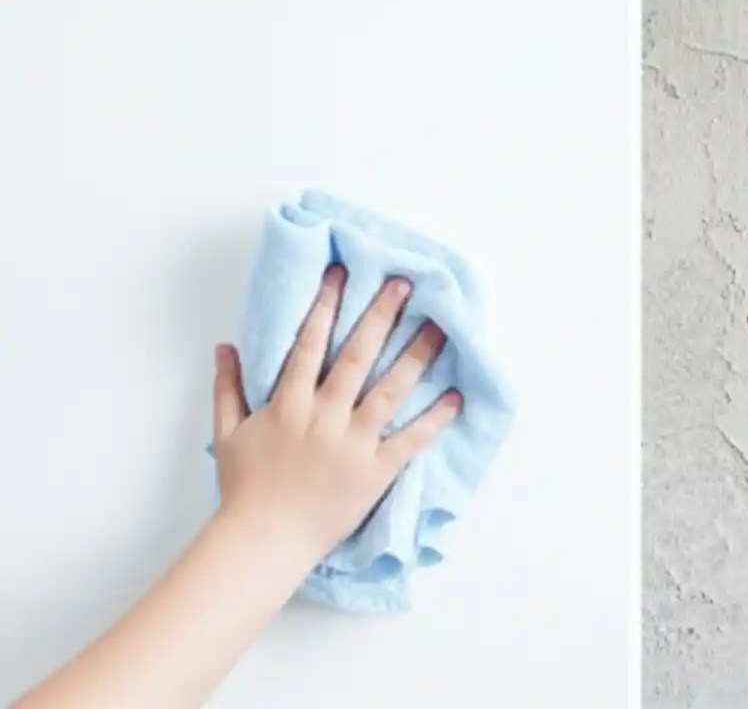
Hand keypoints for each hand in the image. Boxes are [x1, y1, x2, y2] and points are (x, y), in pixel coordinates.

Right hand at [212, 265, 461, 559]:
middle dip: (381, 316)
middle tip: (404, 284)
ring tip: (441, 328)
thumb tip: (225, 346)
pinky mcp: (376, 471)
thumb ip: (228, 387)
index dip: (326, 306)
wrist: (264, 540)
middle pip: (357, 356)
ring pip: (390, 390)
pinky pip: (411, 440)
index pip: (309, 344)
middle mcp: (324, 416)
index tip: (343, 274)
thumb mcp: (227, 433)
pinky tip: (456, 397)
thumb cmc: (244, 488)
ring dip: (417, 356)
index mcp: (288, 403)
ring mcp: (353, 443)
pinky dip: (435, 419)